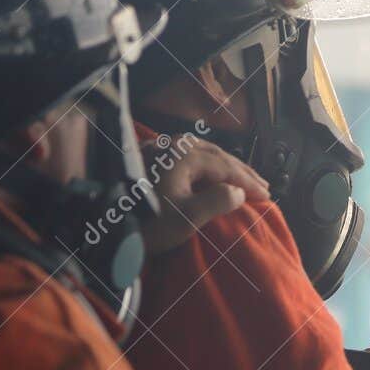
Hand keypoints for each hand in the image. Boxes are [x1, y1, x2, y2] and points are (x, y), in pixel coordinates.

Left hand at [141, 137, 268, 255]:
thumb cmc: (147, 222)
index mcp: (186, 156)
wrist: (102, 224)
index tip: (267, 197)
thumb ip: (217, 202)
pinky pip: (186, 154)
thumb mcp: (187, 217)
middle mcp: (173, 146)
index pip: (227, 168)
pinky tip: (207, 168)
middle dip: (241, 171)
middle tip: (262, 185)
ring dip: (224, 165)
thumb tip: (238, 192)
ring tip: (240, 176)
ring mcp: (159, 149)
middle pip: (216, 156)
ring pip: (202, 152)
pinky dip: (205, 163)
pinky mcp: (148, 158)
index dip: (249, 183)